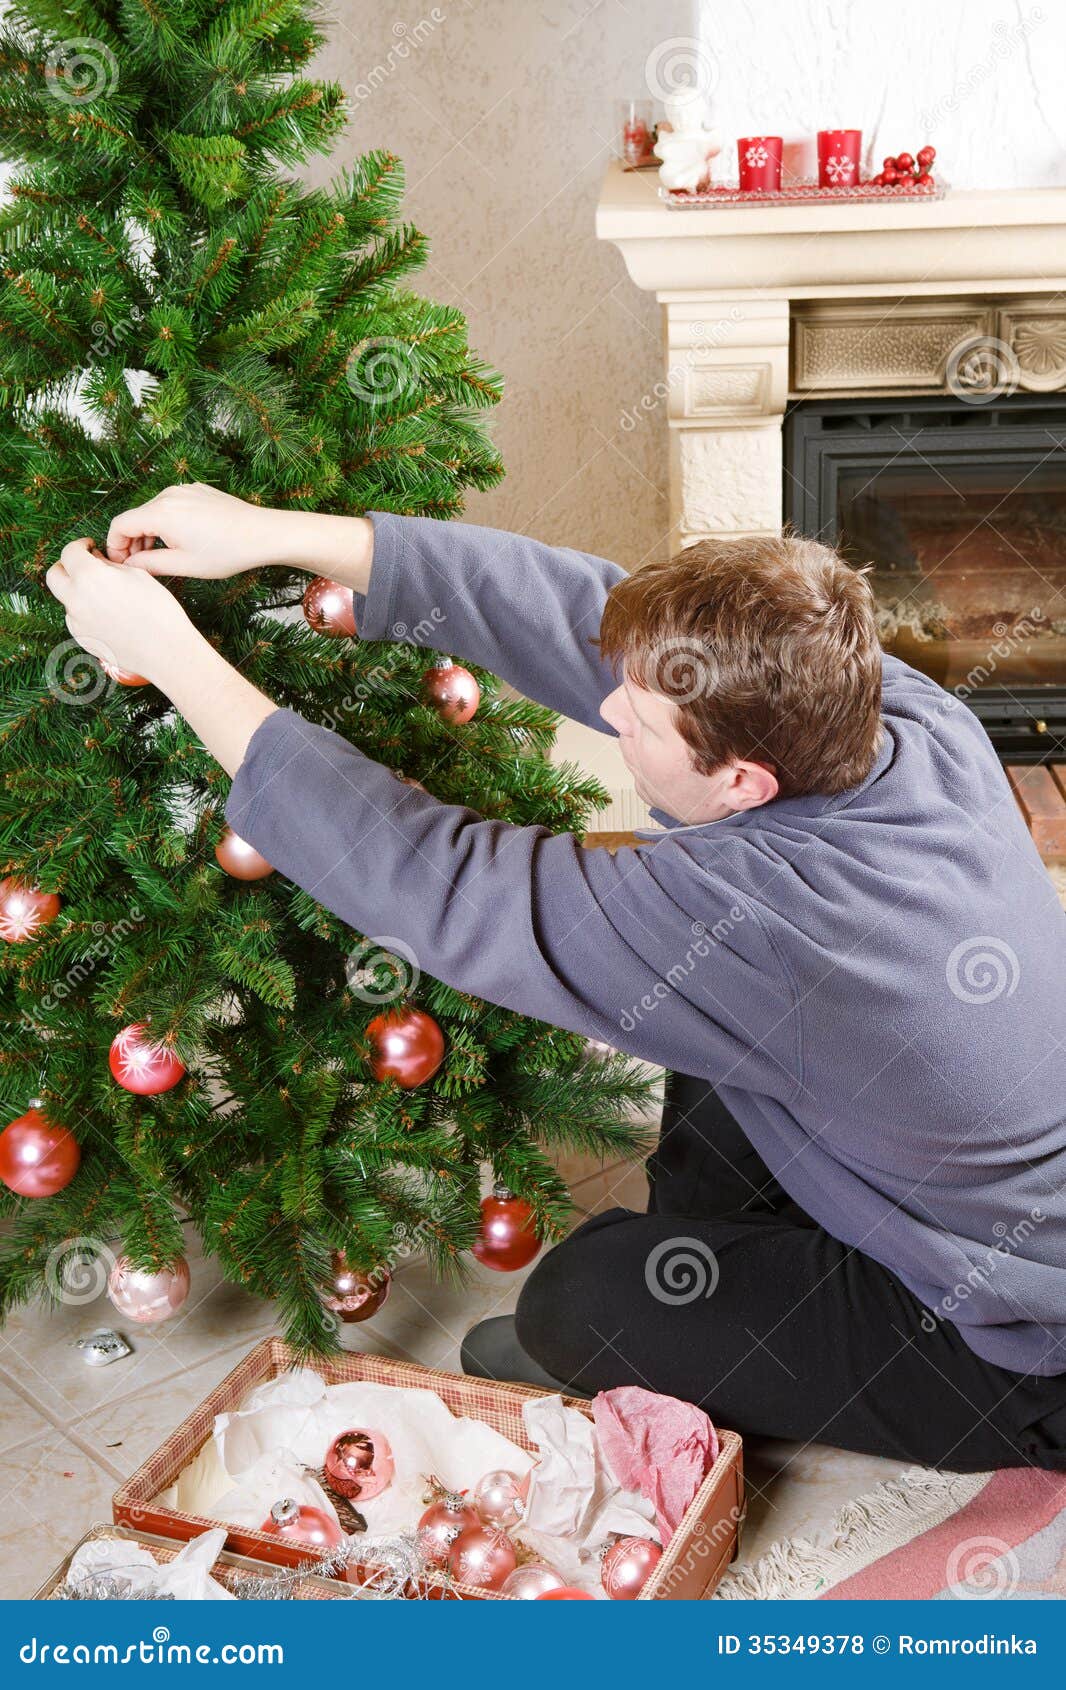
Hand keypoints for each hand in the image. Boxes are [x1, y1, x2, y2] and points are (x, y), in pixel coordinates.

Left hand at [45, 538, 193, 685]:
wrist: (166, 651)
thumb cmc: (159, 611)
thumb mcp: (137, 575)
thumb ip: (109, 565)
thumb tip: (96, 561)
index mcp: (90, 577)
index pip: (69, 552)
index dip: (80, 545)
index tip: (89, 546)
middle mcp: (76, 599)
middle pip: (54, 575)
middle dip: (66, 566)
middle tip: (83, 565)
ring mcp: (77, 622)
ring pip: (66, 598)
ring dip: (77, 590)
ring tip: (104, 594)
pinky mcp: (82, 639)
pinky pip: (76, 619)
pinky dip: (85, 612)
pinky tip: (108, 615)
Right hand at [105, 482, 298, 579]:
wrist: (263, 533)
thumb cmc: (227, 552)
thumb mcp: (184, 565)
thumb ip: (150, 564)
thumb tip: (129, 565)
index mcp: (161, 512)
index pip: (120, 525)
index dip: (114, 546)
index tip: (121, 564)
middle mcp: (169, 495)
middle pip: (135, 516)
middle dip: (132, 541)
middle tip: (139, 565)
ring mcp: (184, 490)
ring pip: (153, 511)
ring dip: (149, 532)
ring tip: (160, 555)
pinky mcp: (197, 490)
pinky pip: (171, 505)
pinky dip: (166, 522)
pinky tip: (180, 540)